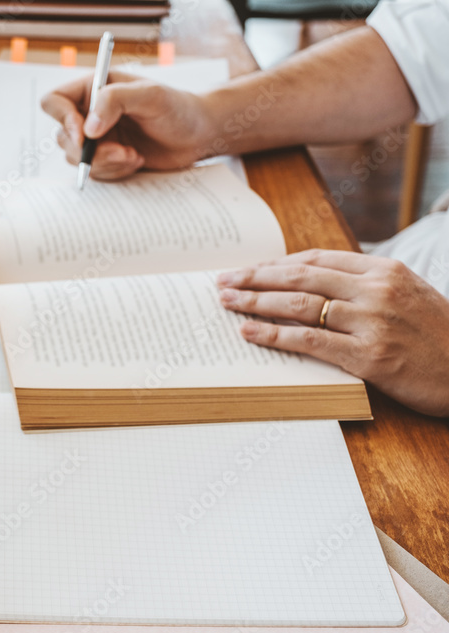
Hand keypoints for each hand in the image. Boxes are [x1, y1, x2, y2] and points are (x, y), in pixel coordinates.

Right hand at [41, 71, 215, 180]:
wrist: (198, 135)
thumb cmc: (178, 108)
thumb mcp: (150, 95)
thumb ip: (115, 101)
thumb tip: (88, 128)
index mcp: (94, 89)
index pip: (55, 102)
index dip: (62, 120)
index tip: (84, 136)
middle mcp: (90, 113)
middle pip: (63, 137)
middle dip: (91, 152)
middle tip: (121, 152)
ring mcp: (97, 138)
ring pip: (77, 159)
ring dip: (105, 163)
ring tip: (133, 156)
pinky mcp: (107, 159)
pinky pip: (94, 173)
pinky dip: (114, 172)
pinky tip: (136, 161)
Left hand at [217, 250, 448, 416]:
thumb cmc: (436, 336)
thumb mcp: (405, 295)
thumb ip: (362, 285)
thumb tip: (307, 284)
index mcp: (384, 270)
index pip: (316, 260)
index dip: (275, 265)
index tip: (247, 269)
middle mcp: (375, 291)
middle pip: (299, 277)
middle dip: (254, 278)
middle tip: (222, 281)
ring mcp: (372, 323)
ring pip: (299, 306)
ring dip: (255, 303)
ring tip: (227, 303)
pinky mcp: (368, 357)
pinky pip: (309, 341)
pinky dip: (273, 335)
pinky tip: (249, 333)